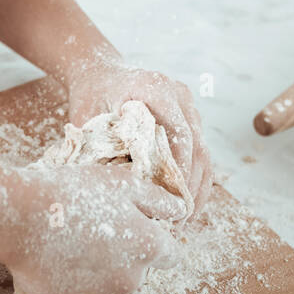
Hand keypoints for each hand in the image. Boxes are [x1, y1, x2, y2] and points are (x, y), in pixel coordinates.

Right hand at [0, 165, 180, 293]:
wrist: (21, 216)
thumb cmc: (73, 193)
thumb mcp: (122, 183)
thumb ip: (159, 200)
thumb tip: (182, 212)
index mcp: (147, 247)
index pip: (170, 255)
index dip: (154, 240)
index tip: (133, 230)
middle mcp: (131, 280)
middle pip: (137, 273)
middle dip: (122, 258)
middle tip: (93, 233)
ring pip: (109, 289)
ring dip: (97, 274)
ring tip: (71, 246)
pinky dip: (72, 287)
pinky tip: (56, 264)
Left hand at [63, 58, 212, 217]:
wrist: (100, 73)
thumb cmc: (91, 95)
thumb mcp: (89, 116)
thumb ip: (102, 143)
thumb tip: (119, 185)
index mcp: (156, 88)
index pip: (180, 133)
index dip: (179, 170)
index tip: (173, 200)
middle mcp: (179, 95)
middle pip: (198, 146)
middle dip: (190, 187)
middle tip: (180, 219)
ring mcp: (188, 106)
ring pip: (204, 153)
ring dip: (196, 188)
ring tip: (184, 220)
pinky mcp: (190, 119)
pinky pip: (199, 153)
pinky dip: (194, 180)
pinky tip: (186, 205)